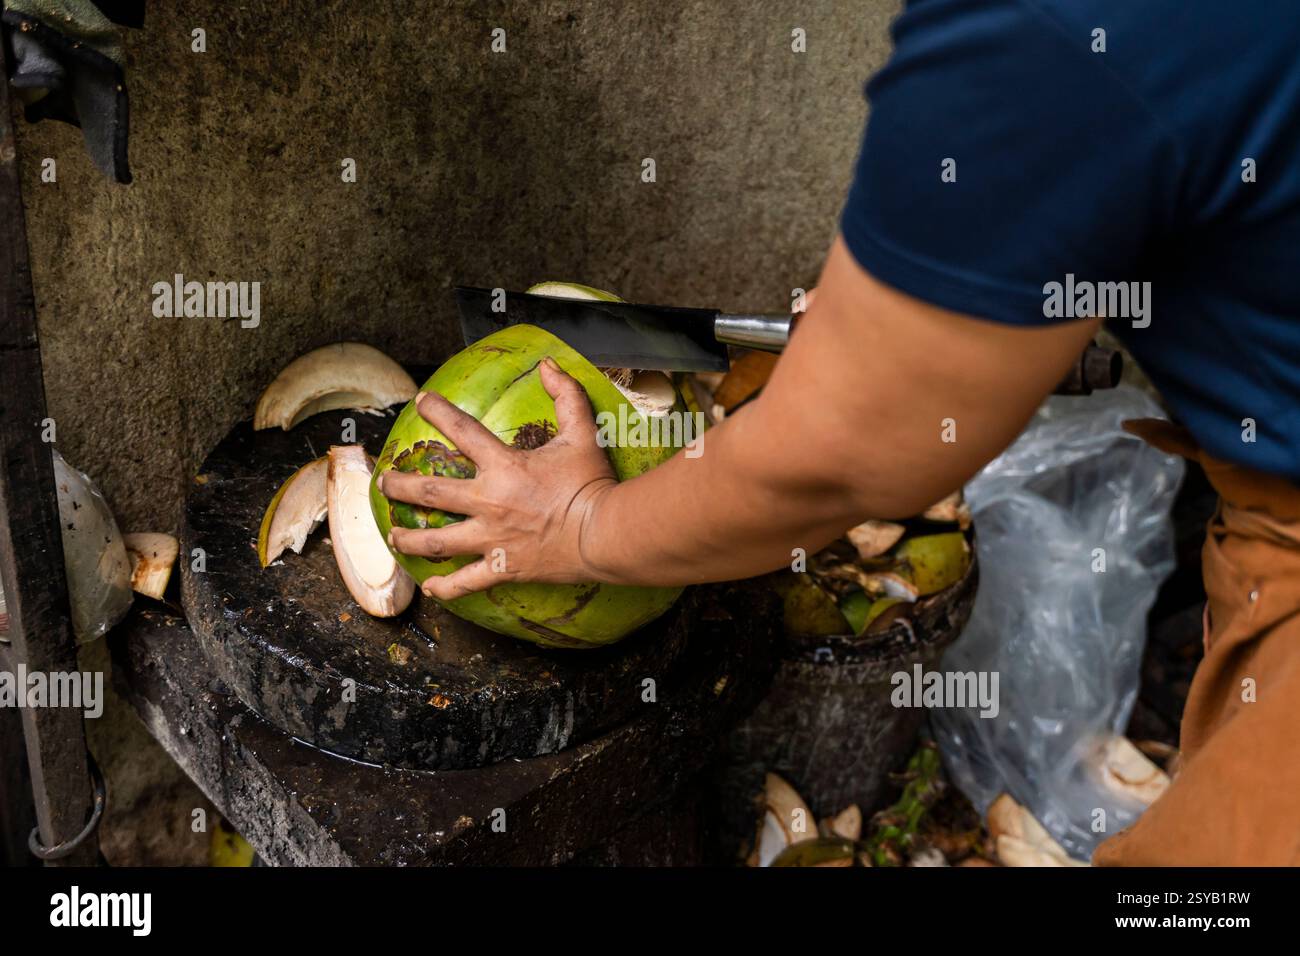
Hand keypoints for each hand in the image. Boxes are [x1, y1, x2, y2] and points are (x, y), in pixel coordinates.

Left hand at [379, 358, 616, 599]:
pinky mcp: (503, 567)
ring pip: (437, 541)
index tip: (422, 401)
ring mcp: (492, 539)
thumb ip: (566, 395)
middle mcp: (488, 502)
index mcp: (503, 467)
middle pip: (429, 492)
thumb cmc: (592, 484)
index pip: (462, 431)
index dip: (439, 411)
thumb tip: (549, 365)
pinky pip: (466, 582)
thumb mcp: (582, 433)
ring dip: (410, 537)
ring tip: (394, 534)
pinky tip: (430, 588)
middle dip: (400, 485)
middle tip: (385, 482)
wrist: (605, 534)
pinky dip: (446, 588)